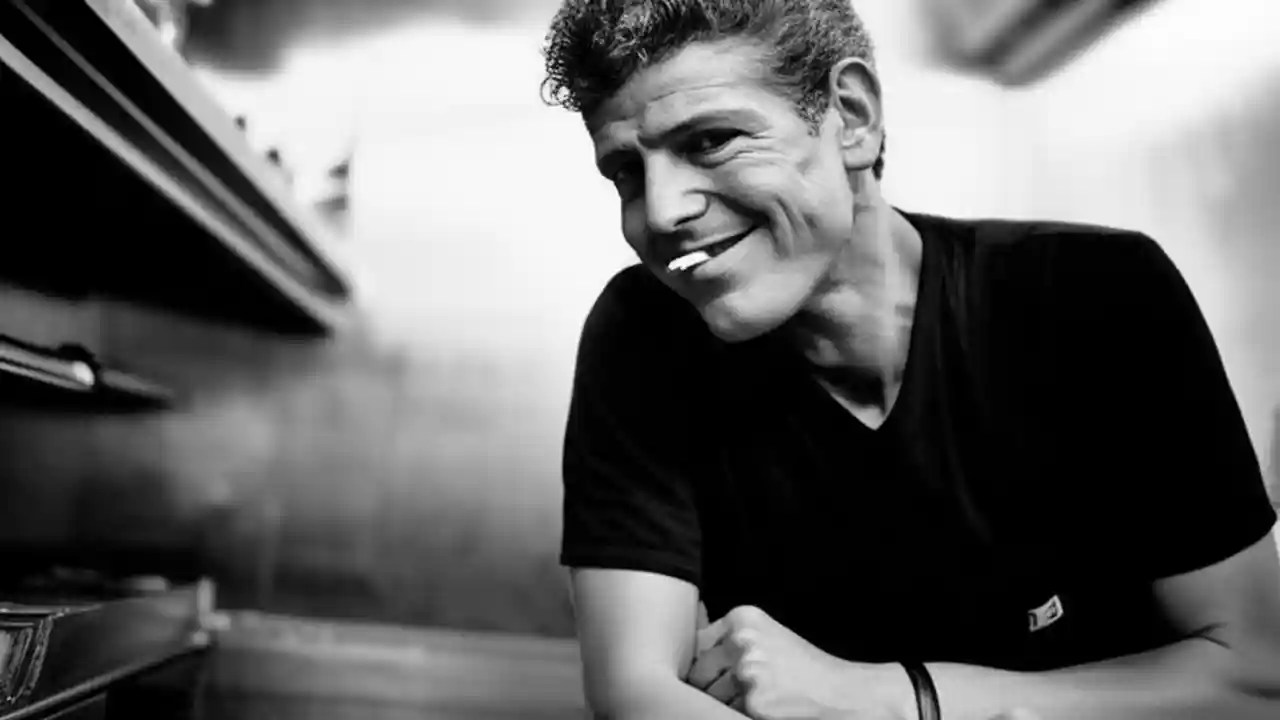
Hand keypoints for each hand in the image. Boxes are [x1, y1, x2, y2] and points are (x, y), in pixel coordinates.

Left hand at [685, 605, 910, 718]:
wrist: (845, 692)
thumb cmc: (803, 668)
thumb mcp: (766, 637)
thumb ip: (730, 639)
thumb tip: (682, 655)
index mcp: (743, 618)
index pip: (696, 645)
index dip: (704, 666)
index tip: (714, 675)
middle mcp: (742, 640)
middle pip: (698, 672)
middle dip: (711, 687)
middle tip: (743, 691)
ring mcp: (747, 671)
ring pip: (710, 698)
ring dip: (725, 705)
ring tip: (761, 698)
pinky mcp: (755, 703)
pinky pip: (726, 715)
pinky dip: (740, 716)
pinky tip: (767, 709)